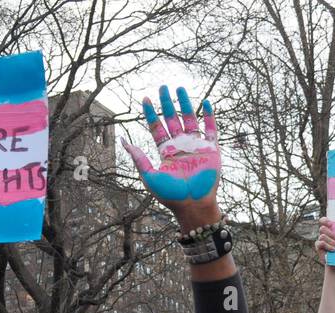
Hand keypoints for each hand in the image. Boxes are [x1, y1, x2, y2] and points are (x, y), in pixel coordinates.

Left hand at [121, 85, 220, 226]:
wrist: (192, 205)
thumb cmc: (170, 195)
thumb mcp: (149, 176)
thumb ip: (138, 158)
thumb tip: (123, 141)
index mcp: (166, 152)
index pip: (157, 128)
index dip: (151, 114)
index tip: (146, 99)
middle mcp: (180, 146)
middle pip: (173, 119)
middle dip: (167, 103)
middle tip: (163, 87)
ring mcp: (196, 146)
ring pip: (190, 119)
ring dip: (186, 104)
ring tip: (180, 89)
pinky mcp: (211, 149)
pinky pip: (211, 129)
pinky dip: (209, 116)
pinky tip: (205, 103)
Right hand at [314, 217, 334, 270]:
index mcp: (330, 229)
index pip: (323, 221)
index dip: (325, 220)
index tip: (331, 224)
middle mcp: (324, 234)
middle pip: (322, 228)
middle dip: (331, 233)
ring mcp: (320, 240)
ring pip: (322, 236)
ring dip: (331, 241)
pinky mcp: (319, 247)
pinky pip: (320, 243)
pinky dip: (327, 246)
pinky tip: (334, 249)